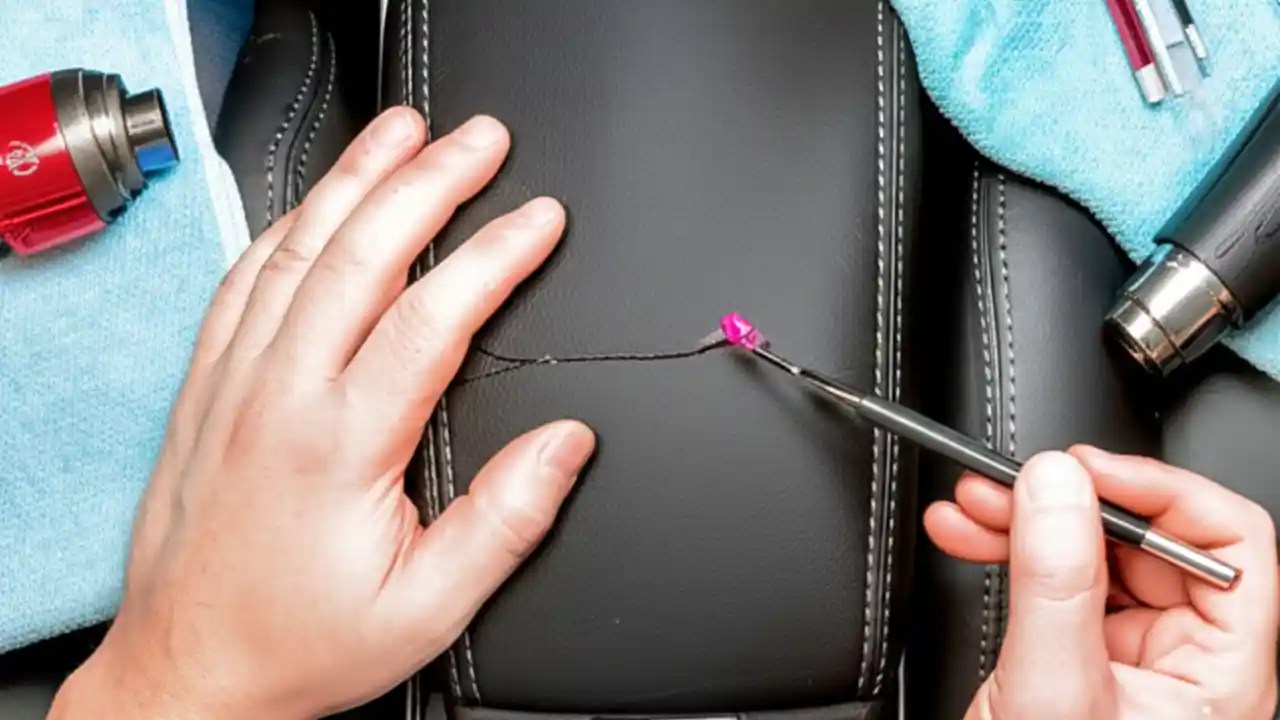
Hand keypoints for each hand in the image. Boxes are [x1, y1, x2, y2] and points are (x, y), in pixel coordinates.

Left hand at [48, 108, 595, 718]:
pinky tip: (316, 203)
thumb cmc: (299, 643)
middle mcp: (279, 396)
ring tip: (404, 133)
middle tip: (482, 140)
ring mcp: (233, 383)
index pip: (431, 316)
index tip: (540, 217)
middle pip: (361, 254)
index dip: (495, 253)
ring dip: (355, 180)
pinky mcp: (206, 387)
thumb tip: (567, 443)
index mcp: (342, 444)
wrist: (188, 674)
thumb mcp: (429, 609)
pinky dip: (286, 226)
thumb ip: (508, 519)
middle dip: (430, 181)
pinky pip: (243, 281)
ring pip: (296, 249)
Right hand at [925, 447, 1278, 718]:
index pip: (1230, 544)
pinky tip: (971, 540)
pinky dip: (1009, 553)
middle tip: (1008, 487)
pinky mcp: (1079, 659)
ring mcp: (1131, 662)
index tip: (1085, 471)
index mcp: (1220, 675)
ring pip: (1094, 553)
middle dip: (1067, 503)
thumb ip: (1056, 582)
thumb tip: (1057, 484)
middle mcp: (1185, 663)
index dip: (1160, 492)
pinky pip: (1054, 581)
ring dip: (1026, 522)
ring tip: (971, 510)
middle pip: (1149, 540)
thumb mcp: (1051, 688)